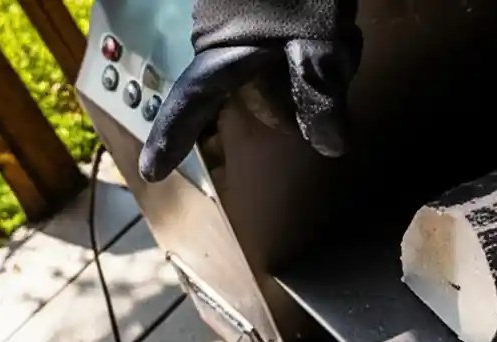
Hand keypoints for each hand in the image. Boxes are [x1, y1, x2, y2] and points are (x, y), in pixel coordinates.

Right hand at [139, 0, 362, 182]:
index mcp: (221, 52)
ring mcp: (233, 22)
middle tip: (342, 53)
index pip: (190, 104)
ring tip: (342, 30)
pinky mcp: (252, 12)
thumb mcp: (320, 40)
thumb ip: (321, 93)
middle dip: (303, 88)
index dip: (171, 139)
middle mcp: (217, 40)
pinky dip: (313, 42)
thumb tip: (331, 148)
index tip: (154, 171)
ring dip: (316, 59)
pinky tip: (337, 22)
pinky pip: (283, 45)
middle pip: (257, 91)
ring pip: (277, 68)